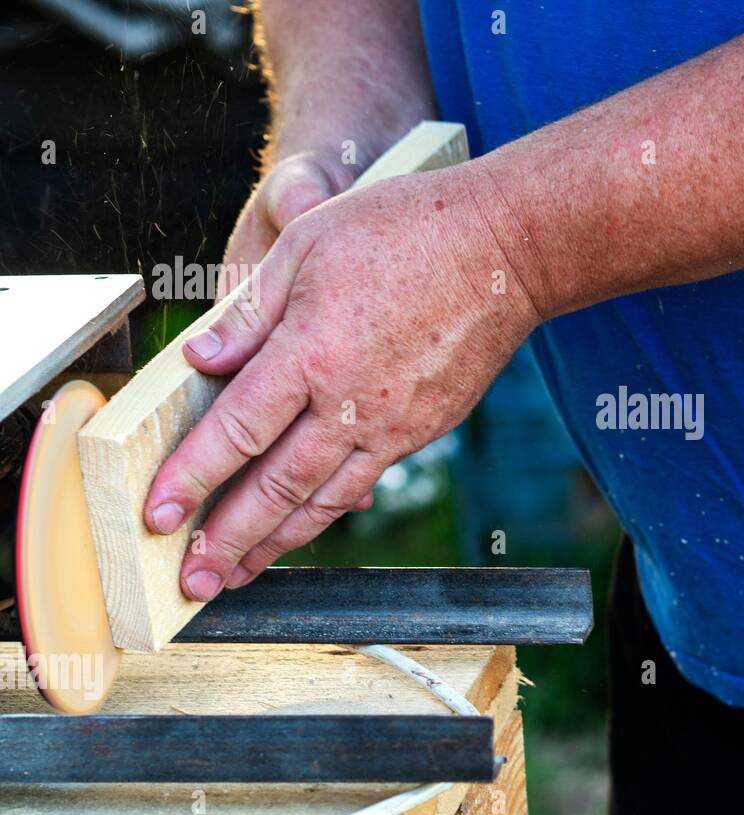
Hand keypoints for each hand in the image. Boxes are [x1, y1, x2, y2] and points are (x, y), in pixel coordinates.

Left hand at [145, 167, 541, 598]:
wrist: (507, 252)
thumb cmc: (408, 230)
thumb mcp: (308, 244)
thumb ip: (251, 313)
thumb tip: (201, 359)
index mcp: (312, 351)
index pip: (236, 431)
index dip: (192, 478)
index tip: (159, 514)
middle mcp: (350, 402)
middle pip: (275, 487)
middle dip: (227, 538)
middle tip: (191, 578)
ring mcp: (393, 423)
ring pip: (322, 500)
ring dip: (275, 542)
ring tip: (239, 573)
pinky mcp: (425, 429)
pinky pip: (365, 480)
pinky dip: (327, 511)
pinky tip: (304, 524)